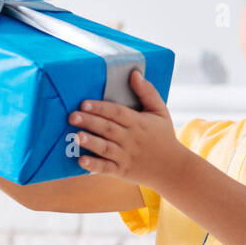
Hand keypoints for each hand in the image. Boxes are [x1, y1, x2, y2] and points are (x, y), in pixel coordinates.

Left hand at [67, 69, 184, 191]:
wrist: (173, 168)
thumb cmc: (164, 136)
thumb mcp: (161, 112)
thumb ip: (148, 92)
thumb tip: (134, 73)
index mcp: (139, 123)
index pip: (117, 113)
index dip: (101, 108)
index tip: (84, 103)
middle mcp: (131, 139)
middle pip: (108, 129)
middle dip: (90, 122)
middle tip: (72, 116)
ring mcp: (126, 156)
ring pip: (105, 148)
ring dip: (91, 142)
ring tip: (76, 136)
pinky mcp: (121, 171)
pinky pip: (106, 168)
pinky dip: (94, 166)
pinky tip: (81, 161)